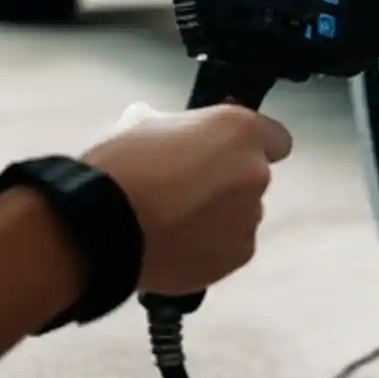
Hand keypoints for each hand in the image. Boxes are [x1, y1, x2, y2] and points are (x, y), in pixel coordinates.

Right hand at [82, 102, 292, 294]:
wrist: (104, 225)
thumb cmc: (122, 168)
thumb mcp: (149, 123)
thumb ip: (183, 130)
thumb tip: (181, 136)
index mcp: (239, 131)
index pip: (275, 138)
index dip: (252, 145)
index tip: (228, 153)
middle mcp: (255, 172)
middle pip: (253, 177)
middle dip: (227, 183)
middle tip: (185, 190)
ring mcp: (249, 216)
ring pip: (243, 213)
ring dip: (220, 216)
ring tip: (175, 221)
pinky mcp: (239, 254)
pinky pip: (233, 245)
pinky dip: (213, 246)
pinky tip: (178, 242)